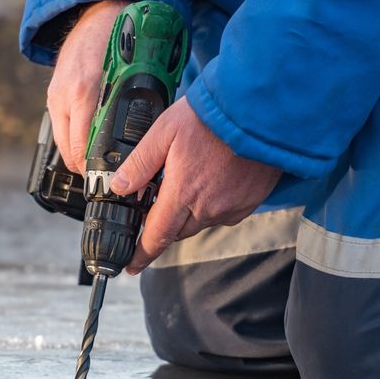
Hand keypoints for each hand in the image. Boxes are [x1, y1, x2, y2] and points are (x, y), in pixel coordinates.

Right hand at [48, 0, 129, 174]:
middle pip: (69, 151)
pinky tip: (86, 139)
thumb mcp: (138, 77)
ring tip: (96, 162)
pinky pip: (59, 124)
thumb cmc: (126, 41)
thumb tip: (144, 141)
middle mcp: (67, 95)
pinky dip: (71, 136)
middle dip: (86, 167)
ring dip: (77, 153)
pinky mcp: (52, 91)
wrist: (104, 9)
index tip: (111, 180)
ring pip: (61, 141)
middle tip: (106, 177)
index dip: (96, 170)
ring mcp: (56, 93)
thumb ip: (135, 108)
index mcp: (88, 92)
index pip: (83, 148)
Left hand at [109, 98, 282, 273]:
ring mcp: (232, 208)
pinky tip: (213, 180)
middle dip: (165, 222)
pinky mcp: (250, 203)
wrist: (259, 112)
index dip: (142, 254)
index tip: (131, 266)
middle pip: (178, 230)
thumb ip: (140, 163)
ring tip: (190, 180)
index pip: (156, 236)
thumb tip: (119, 187)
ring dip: (190, 211)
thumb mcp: (164, 131)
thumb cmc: (212, 117)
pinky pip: (224, 214)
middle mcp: (208, 208)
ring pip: (201, 222)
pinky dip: (213, 204)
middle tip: (159, 201)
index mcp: (183, 194)